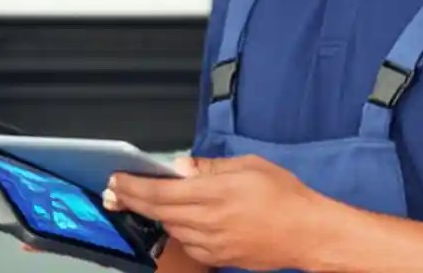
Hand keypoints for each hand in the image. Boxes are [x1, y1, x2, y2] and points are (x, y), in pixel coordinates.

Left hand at [106, 155, 330, 271]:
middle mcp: (209, 221)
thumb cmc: (285, 196)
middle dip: (133, 200)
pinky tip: (176, 220)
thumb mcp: (249, 165)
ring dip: (154, 214)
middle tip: (114, 192)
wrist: (308, 234)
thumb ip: (209, 167)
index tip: (116, 180)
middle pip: (158, 212)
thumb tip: (179, 167)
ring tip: (140, 202)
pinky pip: (188, 244)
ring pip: (170, 228)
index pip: (160, 192)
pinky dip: (177, 230)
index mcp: (214, 194)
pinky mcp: (219, 258)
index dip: (133, 187)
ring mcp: (212, 244)